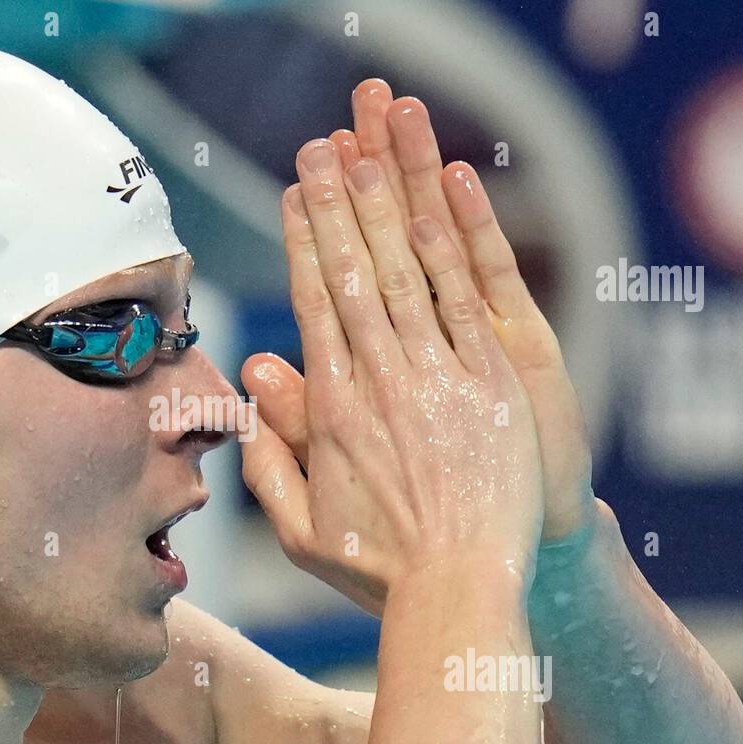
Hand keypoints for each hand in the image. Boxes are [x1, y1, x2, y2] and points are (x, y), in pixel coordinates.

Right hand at [239, 132, 542, 612]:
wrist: (460, 593)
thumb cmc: (380, 570)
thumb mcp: (300, 528)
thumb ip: (268, 457)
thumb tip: (251, 383)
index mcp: (333, 411)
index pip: (313, 306)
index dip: (304, 243)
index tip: (296, 195)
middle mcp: (379, 380)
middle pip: (351, 276)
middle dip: (336, 206)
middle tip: (321, 150)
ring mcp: (436, 377)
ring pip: (402, 276)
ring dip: (382, 211)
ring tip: (365, 153)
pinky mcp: (491, 384)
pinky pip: (464, 305)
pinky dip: (447, 253)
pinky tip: (433, 205)